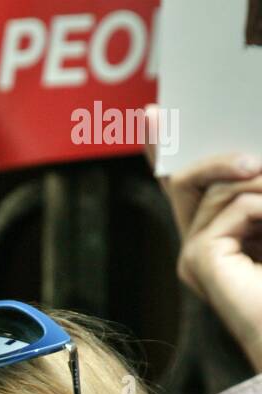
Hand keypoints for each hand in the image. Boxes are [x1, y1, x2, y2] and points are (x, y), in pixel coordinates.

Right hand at [145, 105, 261, 371]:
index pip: (186, 187)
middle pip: (189, 177)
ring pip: (218, 185)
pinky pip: (230, 206)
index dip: (168, 151)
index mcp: (218, 241)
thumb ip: (255, 190)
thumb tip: (246, 162)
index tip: (156, 116)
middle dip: (226, 160)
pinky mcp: (198, 261)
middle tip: (259, 166)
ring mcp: (194, 258)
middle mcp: (198, 250)